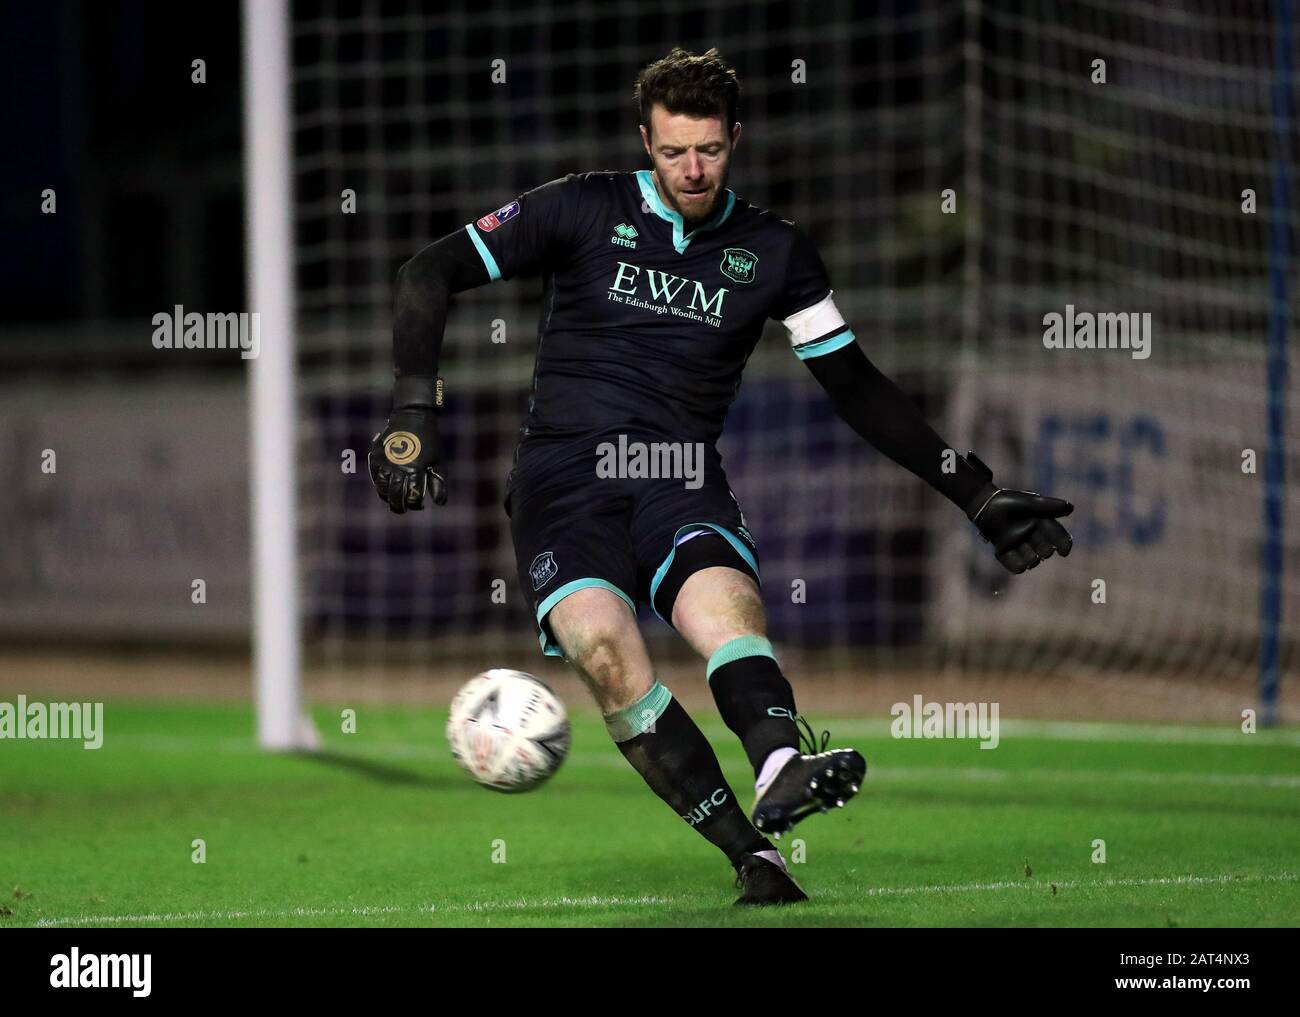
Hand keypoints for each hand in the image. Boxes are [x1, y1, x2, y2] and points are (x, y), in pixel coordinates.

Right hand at [367, 376, 446, 513]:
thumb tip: (439, 503)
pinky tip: (385, 487)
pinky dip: (379, 484)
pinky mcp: (376, 455)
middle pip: (395, 494)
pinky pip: (374, 475)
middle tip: (402, 509)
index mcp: (415, 469)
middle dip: (399, 506)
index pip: (412, 495)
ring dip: (387, 496)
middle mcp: (398, 467)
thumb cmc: (429, 441)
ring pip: (381, 487)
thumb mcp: (438, 461)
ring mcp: (385, 461)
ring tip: (392, 500)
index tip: (419, 505)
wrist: (412, 417)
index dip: (415, 504)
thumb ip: (438, 483)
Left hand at [962, 452, 1072, 572]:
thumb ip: (1049, 506)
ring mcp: (1018, 544)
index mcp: (1042, 523)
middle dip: (1045, 550)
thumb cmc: (1008, 502)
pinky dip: (1018, 566)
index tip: (1064, 552)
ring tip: (1030, 555)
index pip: (1057, 536)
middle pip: (1045, 550)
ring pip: (1031, 560)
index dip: (1064, 544)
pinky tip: (1021, 565)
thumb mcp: (1030, 502)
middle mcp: (1032, 536)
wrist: (985, 505)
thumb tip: (1071, 508)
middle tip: (1043, 549)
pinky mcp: (1004, 551)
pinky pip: (1015, 566)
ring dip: (1032, 559)